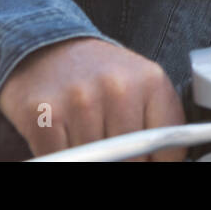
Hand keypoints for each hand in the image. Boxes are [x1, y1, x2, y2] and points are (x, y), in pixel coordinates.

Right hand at [0, 37, 185, 159]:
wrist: (48, 47)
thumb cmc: (100, 76)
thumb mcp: (142, 87)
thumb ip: (157, 125)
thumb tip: (161, 162)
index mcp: (151, 81)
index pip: (167, 149)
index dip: (157, 162)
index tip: (146, 158)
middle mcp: (118, 88)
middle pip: (131, 159)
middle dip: (123, 161)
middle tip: (113, 147)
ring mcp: (79, 101)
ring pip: (97, 162)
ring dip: (92, 158)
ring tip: (88, 135)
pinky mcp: (43, 115)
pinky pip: (60, 159)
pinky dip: (64, 157)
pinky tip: (65, 139)